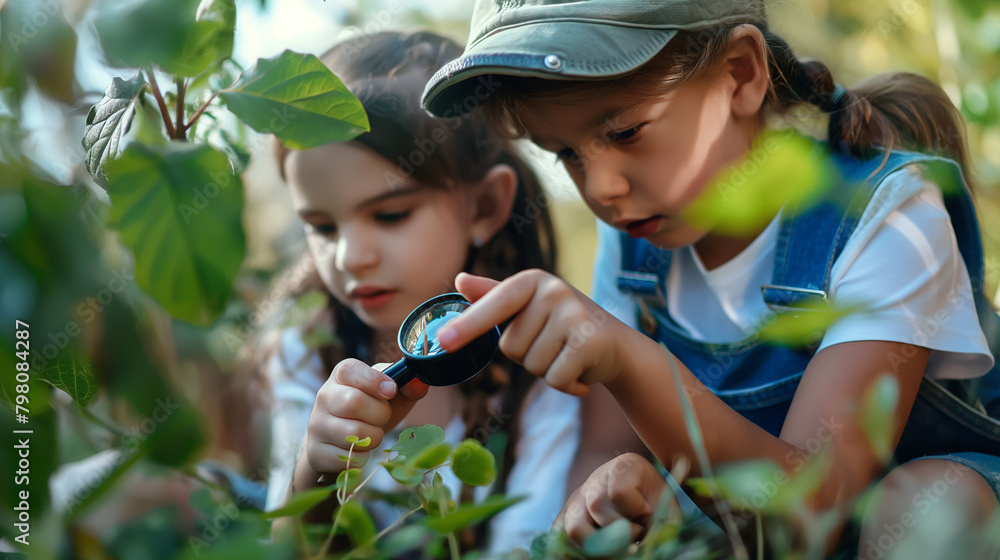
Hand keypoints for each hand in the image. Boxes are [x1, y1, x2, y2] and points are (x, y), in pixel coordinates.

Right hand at [302, 359, 428, 477]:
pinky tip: (358, 449)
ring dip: (374, 437)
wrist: (342, 440)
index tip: (391, 390)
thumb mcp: (391, 395)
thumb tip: (419, 383)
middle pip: (354, 402)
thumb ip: (407, 386)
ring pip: (354, 434)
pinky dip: (363, 457)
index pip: (350, 369)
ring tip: (370, 432)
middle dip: (380, 414)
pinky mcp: (316, 452)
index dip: (373, 380)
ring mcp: (316, 425)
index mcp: (342, 375)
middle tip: (383, 416)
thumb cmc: (371, 410)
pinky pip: (350, 458)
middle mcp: (324, 396)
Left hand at [437, 270, 636, 395]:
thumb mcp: (529, 308)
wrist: (617, 347)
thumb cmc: (565, 327)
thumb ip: (493, 297)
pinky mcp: (590, 341)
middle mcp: (553, 290)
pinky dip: (566, 384)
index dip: (468, 325)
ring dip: (548, 370)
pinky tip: (582, 372)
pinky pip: (555, 378)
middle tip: (554, 344)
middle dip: (528, 356)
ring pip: (532, 365)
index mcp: (531, 281)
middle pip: (511, 346)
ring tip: (569, 355)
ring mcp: (574, 314)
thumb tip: (459, 280)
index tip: (443, 341)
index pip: (494, 304)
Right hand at [556, 453, 667, 543]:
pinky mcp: (563, 520)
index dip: (637, 512)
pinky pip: (562, 540)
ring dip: (596, 547)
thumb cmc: (655, 508)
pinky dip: (579, 552)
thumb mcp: (666, 512)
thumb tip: (643, 549)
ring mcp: (576, 500)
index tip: (647, 517)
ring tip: (615, 551)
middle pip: (596, 507)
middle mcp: (595, 480)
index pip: (619, 492)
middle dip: (618, 532)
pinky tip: (598, 554)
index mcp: (623, 468)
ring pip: (573, 528)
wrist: (640, 504)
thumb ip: (661, 526)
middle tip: (632, 539)